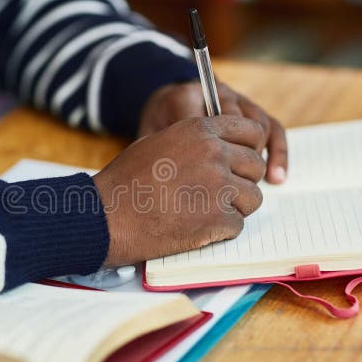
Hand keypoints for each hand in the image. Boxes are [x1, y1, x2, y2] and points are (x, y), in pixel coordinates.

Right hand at [93, 115, 265, 264]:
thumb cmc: (126, 181)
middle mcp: (214, 153)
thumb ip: (194, 142)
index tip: (241, 162)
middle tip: (220, 194)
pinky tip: (195, 227)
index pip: (250, 131)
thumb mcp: (159, 142)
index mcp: (200, 130)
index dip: (248, 148)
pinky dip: (221, 231)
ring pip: (252, 197)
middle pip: (255, 166)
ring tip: (204, 212)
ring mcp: (219, 187)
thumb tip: (219, 148)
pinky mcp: (218, 219)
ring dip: (234, 207)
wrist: (107, 216)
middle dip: (242, 181)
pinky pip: (237, 225)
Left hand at [138, 81, 287, 183]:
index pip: (204, 125)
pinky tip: (277, 179)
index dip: (208, 159)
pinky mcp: (253, 110)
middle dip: (235, 159)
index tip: (204, 186)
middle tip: (228, 187)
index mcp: (186, 96)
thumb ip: (158, 152)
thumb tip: (168, 183)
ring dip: (258, 159)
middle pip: (236, 125)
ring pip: (259, 126)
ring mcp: (238, 99)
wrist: (168, 106)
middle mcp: (216, 93)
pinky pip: (274, 128)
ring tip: (253, 186)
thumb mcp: (150, 138)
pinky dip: (278, 153)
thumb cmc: (160, 130)